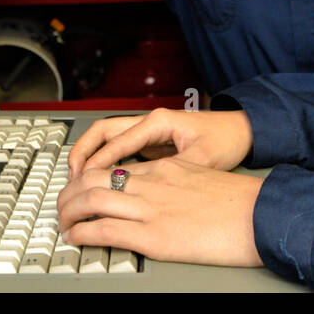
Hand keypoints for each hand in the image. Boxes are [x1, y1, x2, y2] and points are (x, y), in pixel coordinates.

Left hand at [57, 157, 263, 266]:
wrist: (260, 216)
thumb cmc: (239, 203)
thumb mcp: (202, 178)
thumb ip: (176, 182)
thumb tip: (161, 197)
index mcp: (165, 169)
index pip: (113, 165)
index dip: (88, 177)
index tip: (79, 189)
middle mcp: (152, 183)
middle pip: (94, 178)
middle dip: (70, 193)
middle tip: (62, 207)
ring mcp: (151, 208)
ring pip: (92, 200)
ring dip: (69, 212)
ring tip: (63, 223)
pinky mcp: (155, 236)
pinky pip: (105, 230)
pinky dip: (83, 233)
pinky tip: (76, 238)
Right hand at [67, 107, 252, 178]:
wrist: (243, 129)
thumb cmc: (226, 139)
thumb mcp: (203, 160)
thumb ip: (176, 173)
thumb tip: (150, 192)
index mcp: (159, 121)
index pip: (118, 140)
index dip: (98, 162)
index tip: (83, 181)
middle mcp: (150, 122)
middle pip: (103, 132)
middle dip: (83, 153)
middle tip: (71, 178)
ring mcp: (149, 130)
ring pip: (108, 138)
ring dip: (91, 156)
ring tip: (78, 180)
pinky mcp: (152, 141)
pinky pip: (119, 149)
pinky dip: (105, 161)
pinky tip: (99, 181)